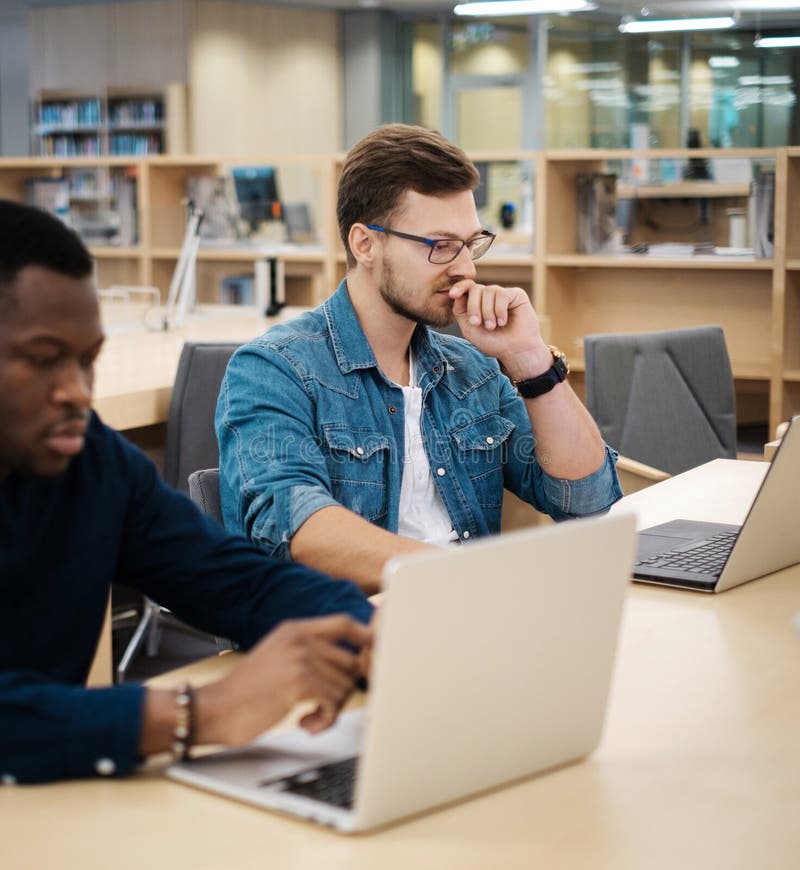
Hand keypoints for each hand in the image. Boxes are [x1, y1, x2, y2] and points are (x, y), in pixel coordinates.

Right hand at [195, 615, 371, 745]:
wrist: (215, 709)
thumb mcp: (278, 656)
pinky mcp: (298, 682)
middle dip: (343, 688)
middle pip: (351, 660)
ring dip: (331, 708)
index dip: (365, 638)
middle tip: (323, 705)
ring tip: (309, 715)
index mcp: (294, 629)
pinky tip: (306, 723)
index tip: (371, 657)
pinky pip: (334, 702)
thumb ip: (310, 652)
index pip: (344, 623)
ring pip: (345, 685)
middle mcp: (299, 638)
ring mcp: (299, 657)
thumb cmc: (248, 691)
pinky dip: (326, 720)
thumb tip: (354, 663)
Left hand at [448, 280, 550, 376]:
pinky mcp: (516, 295)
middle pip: (475, 288)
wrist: (515, 351)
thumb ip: (460, 311)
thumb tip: (456, 293)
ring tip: (492, 326)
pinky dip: (499, 310)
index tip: (453, 295)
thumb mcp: (469, 328)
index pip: (467, 288)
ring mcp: (503, 295)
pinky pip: (502, 294)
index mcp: (478, 303)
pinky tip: (503, 322)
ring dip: (487, 311)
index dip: (459, 287)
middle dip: (473, 306)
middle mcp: (490, 297)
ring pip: (489, 290)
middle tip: (477, 323)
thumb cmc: (493, 343)